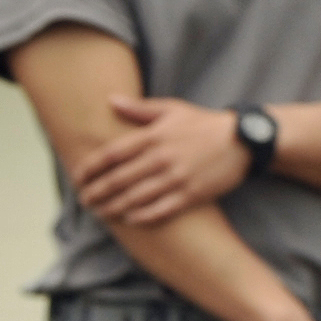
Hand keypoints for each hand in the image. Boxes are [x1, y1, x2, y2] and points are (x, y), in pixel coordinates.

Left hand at [71, 96, 251, 227]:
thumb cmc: (203, 124)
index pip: (112, 154)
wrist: (243, 140)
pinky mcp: (191, 195)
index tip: (78, 177)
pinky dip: (141, 217)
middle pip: (118, 179)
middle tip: (83, 200)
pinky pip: (160, 211)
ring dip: (113, 208)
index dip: (91, 167)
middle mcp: (162, 157)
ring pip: (135, 198)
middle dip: (96, 192)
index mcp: (154, 136)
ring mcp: (176, 178)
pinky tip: (128, 220)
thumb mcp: (172, 109)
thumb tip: (110, 100)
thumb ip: (139, 109)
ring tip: (100, 213)